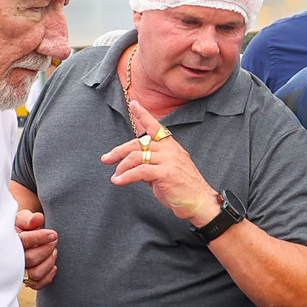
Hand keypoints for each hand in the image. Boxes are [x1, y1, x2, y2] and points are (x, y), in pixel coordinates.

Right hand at [15, 209, 57, 288]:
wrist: (17, 237)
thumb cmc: (20, 227)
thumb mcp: (22, 219)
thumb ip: (28, 219)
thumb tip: (38, 219)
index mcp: (8, 242)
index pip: (24, 242)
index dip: (40, 238)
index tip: (53, 234)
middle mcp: (11, 259)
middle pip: (31, 259)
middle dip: (46, 249)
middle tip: (54, 239)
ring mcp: (17, 271)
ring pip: (35, 274)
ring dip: (49, 262)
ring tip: (54, 251)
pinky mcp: (25, 280)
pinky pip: (37, 285)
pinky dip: (48, 276)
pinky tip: (53, 266)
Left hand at [102, 100, 218, 224]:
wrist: (200, 202)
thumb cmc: (183, 189)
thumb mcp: (164, 172)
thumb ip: (150, 165)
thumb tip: (132, 166)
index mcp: (171, 146)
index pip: (155, 127)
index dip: (144, 115)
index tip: (134, 104)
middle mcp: (169, 149)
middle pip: (137, 144)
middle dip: (118, 151)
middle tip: (106, 159)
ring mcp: (168, 160)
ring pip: (136, 156)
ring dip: (121, 167)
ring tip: (115, 177)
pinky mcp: (166, 173)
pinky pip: (139, 171)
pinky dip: (126, 176)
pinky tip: (118, 181)